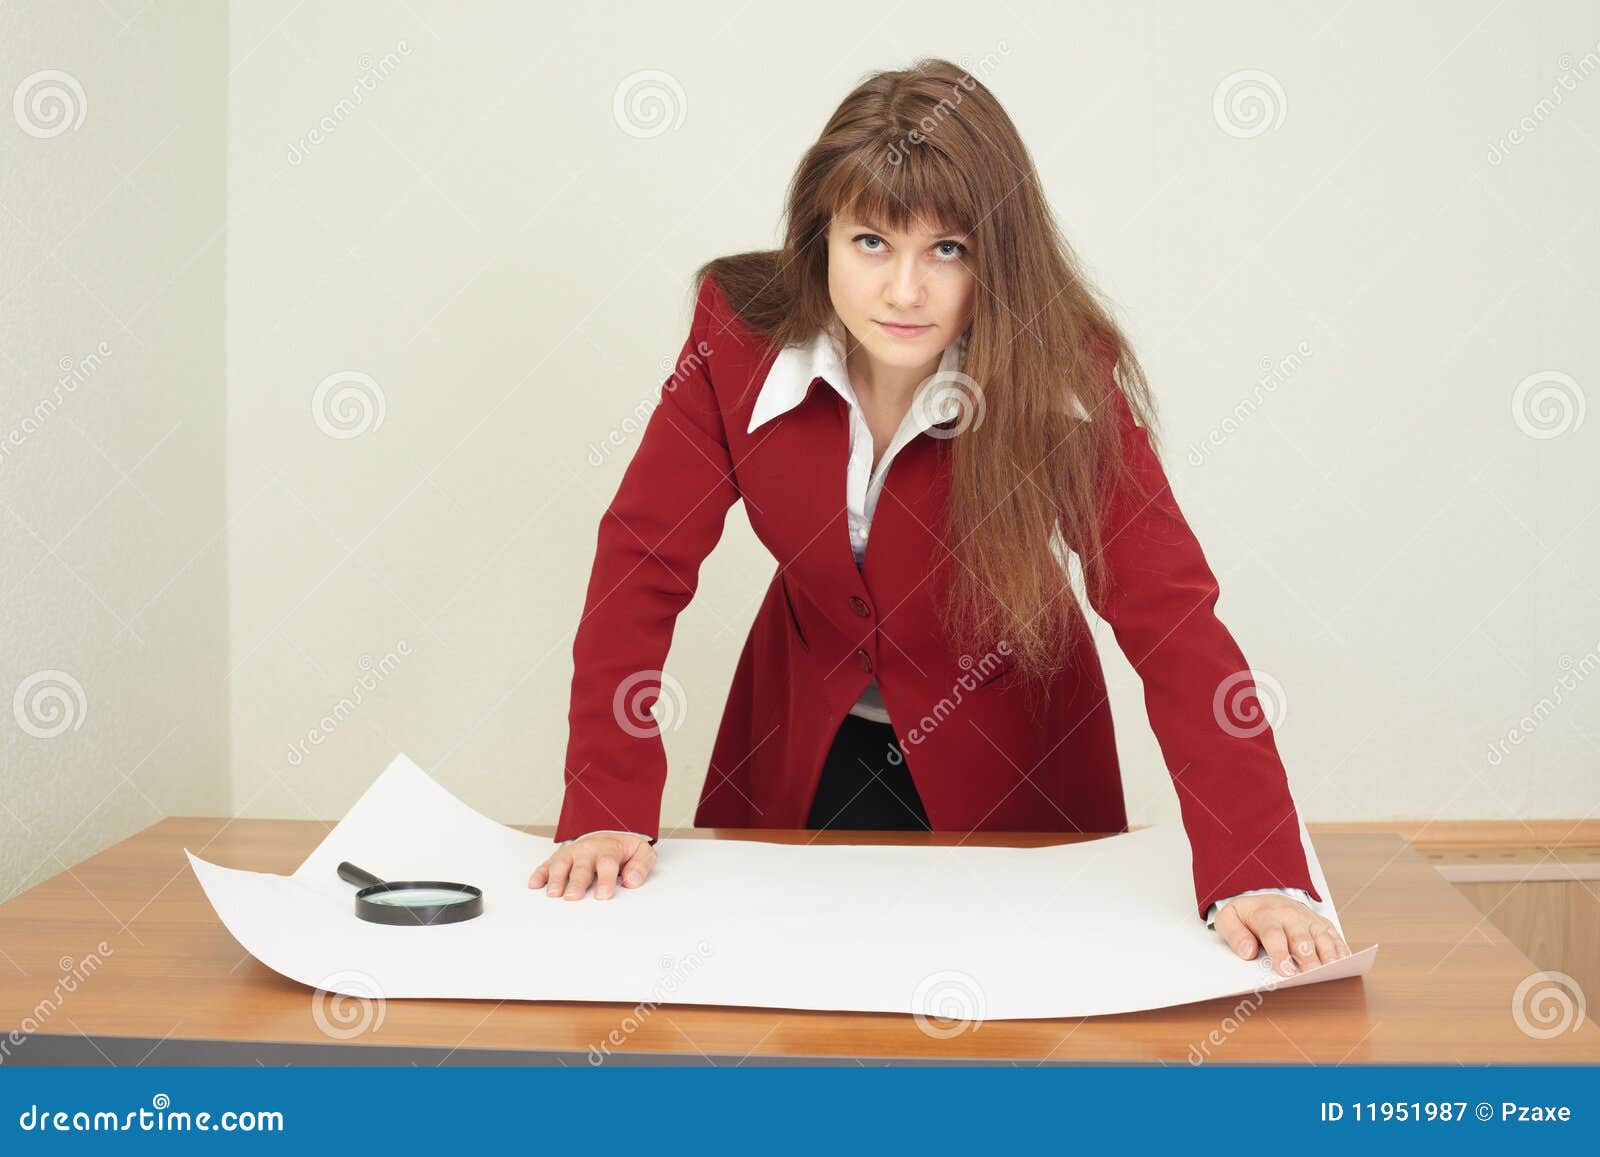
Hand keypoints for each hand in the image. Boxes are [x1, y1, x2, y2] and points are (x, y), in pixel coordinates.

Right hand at [529, 832, 656, 900]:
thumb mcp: (641, 852)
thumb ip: (641, 865)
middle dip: (576, 882)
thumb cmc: (623, 849)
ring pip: (561, 864)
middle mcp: (588, 850)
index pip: (607, 864)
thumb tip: (632, 881)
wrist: (607, 833)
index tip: (603, 895)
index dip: (605, 879)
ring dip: (556, 878)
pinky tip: (534, 885)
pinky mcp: (558, 858)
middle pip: (581, 866)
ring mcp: (571, 854)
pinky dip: (539, 874)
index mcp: (609, 849)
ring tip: (553, 894)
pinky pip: (546, 864)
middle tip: (573, 897)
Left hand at [1213, 893, 1349, 976]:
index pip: (1274, 934)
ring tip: (1332, 969)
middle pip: (1301, 936)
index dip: (1280, 953)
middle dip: (1307, 955)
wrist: (1263, 896)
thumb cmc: (1247, 915)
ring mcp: (1308, 919)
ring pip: (1320, 935)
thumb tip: (1247, 952)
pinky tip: (1345, 961)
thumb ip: (1233, 934)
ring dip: (1327, 953)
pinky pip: (1333, 935)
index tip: (1284, 971)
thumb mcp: (1228, 918)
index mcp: (1266, 915)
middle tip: (1311, 973)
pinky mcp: (1321, 923)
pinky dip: (1340, 947)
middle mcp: (1290, 915)